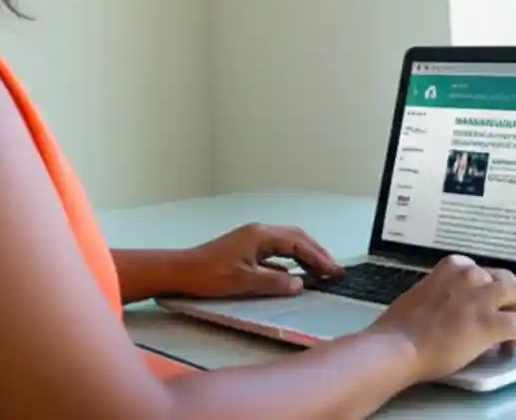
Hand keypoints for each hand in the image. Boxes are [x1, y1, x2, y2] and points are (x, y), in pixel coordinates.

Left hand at [171, 223, 343, 297]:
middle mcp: (260, 232)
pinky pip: (276, 251)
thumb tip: (300, 284)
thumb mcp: (244, 281)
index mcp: (261, 235)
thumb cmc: (209, 275)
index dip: (318, 258)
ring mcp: (253, 239)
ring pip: (287, 243)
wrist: (180, 271)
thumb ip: (274, 282)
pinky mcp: (246, 248)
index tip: (334, 271)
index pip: (298, 245)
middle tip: (334, 270)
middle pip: (297, 238)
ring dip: (305, 255)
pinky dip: (291, 260)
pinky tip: (295, 274)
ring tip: (321, 270)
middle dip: (317, 253)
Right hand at [368, 255, 515, 382]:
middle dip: (507, 296)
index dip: (484, 288)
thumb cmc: (399, 327)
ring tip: (511, 329)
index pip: (480, 271)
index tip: (480, 303)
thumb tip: (451, 307)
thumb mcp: (422, 294)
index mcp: (452, 267)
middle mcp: (471, 275)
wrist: (398, 347)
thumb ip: (441, 293)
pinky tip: (511, 345)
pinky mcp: (490, 324)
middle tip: (502, 314)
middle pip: (504, 278)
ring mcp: (482, 298)